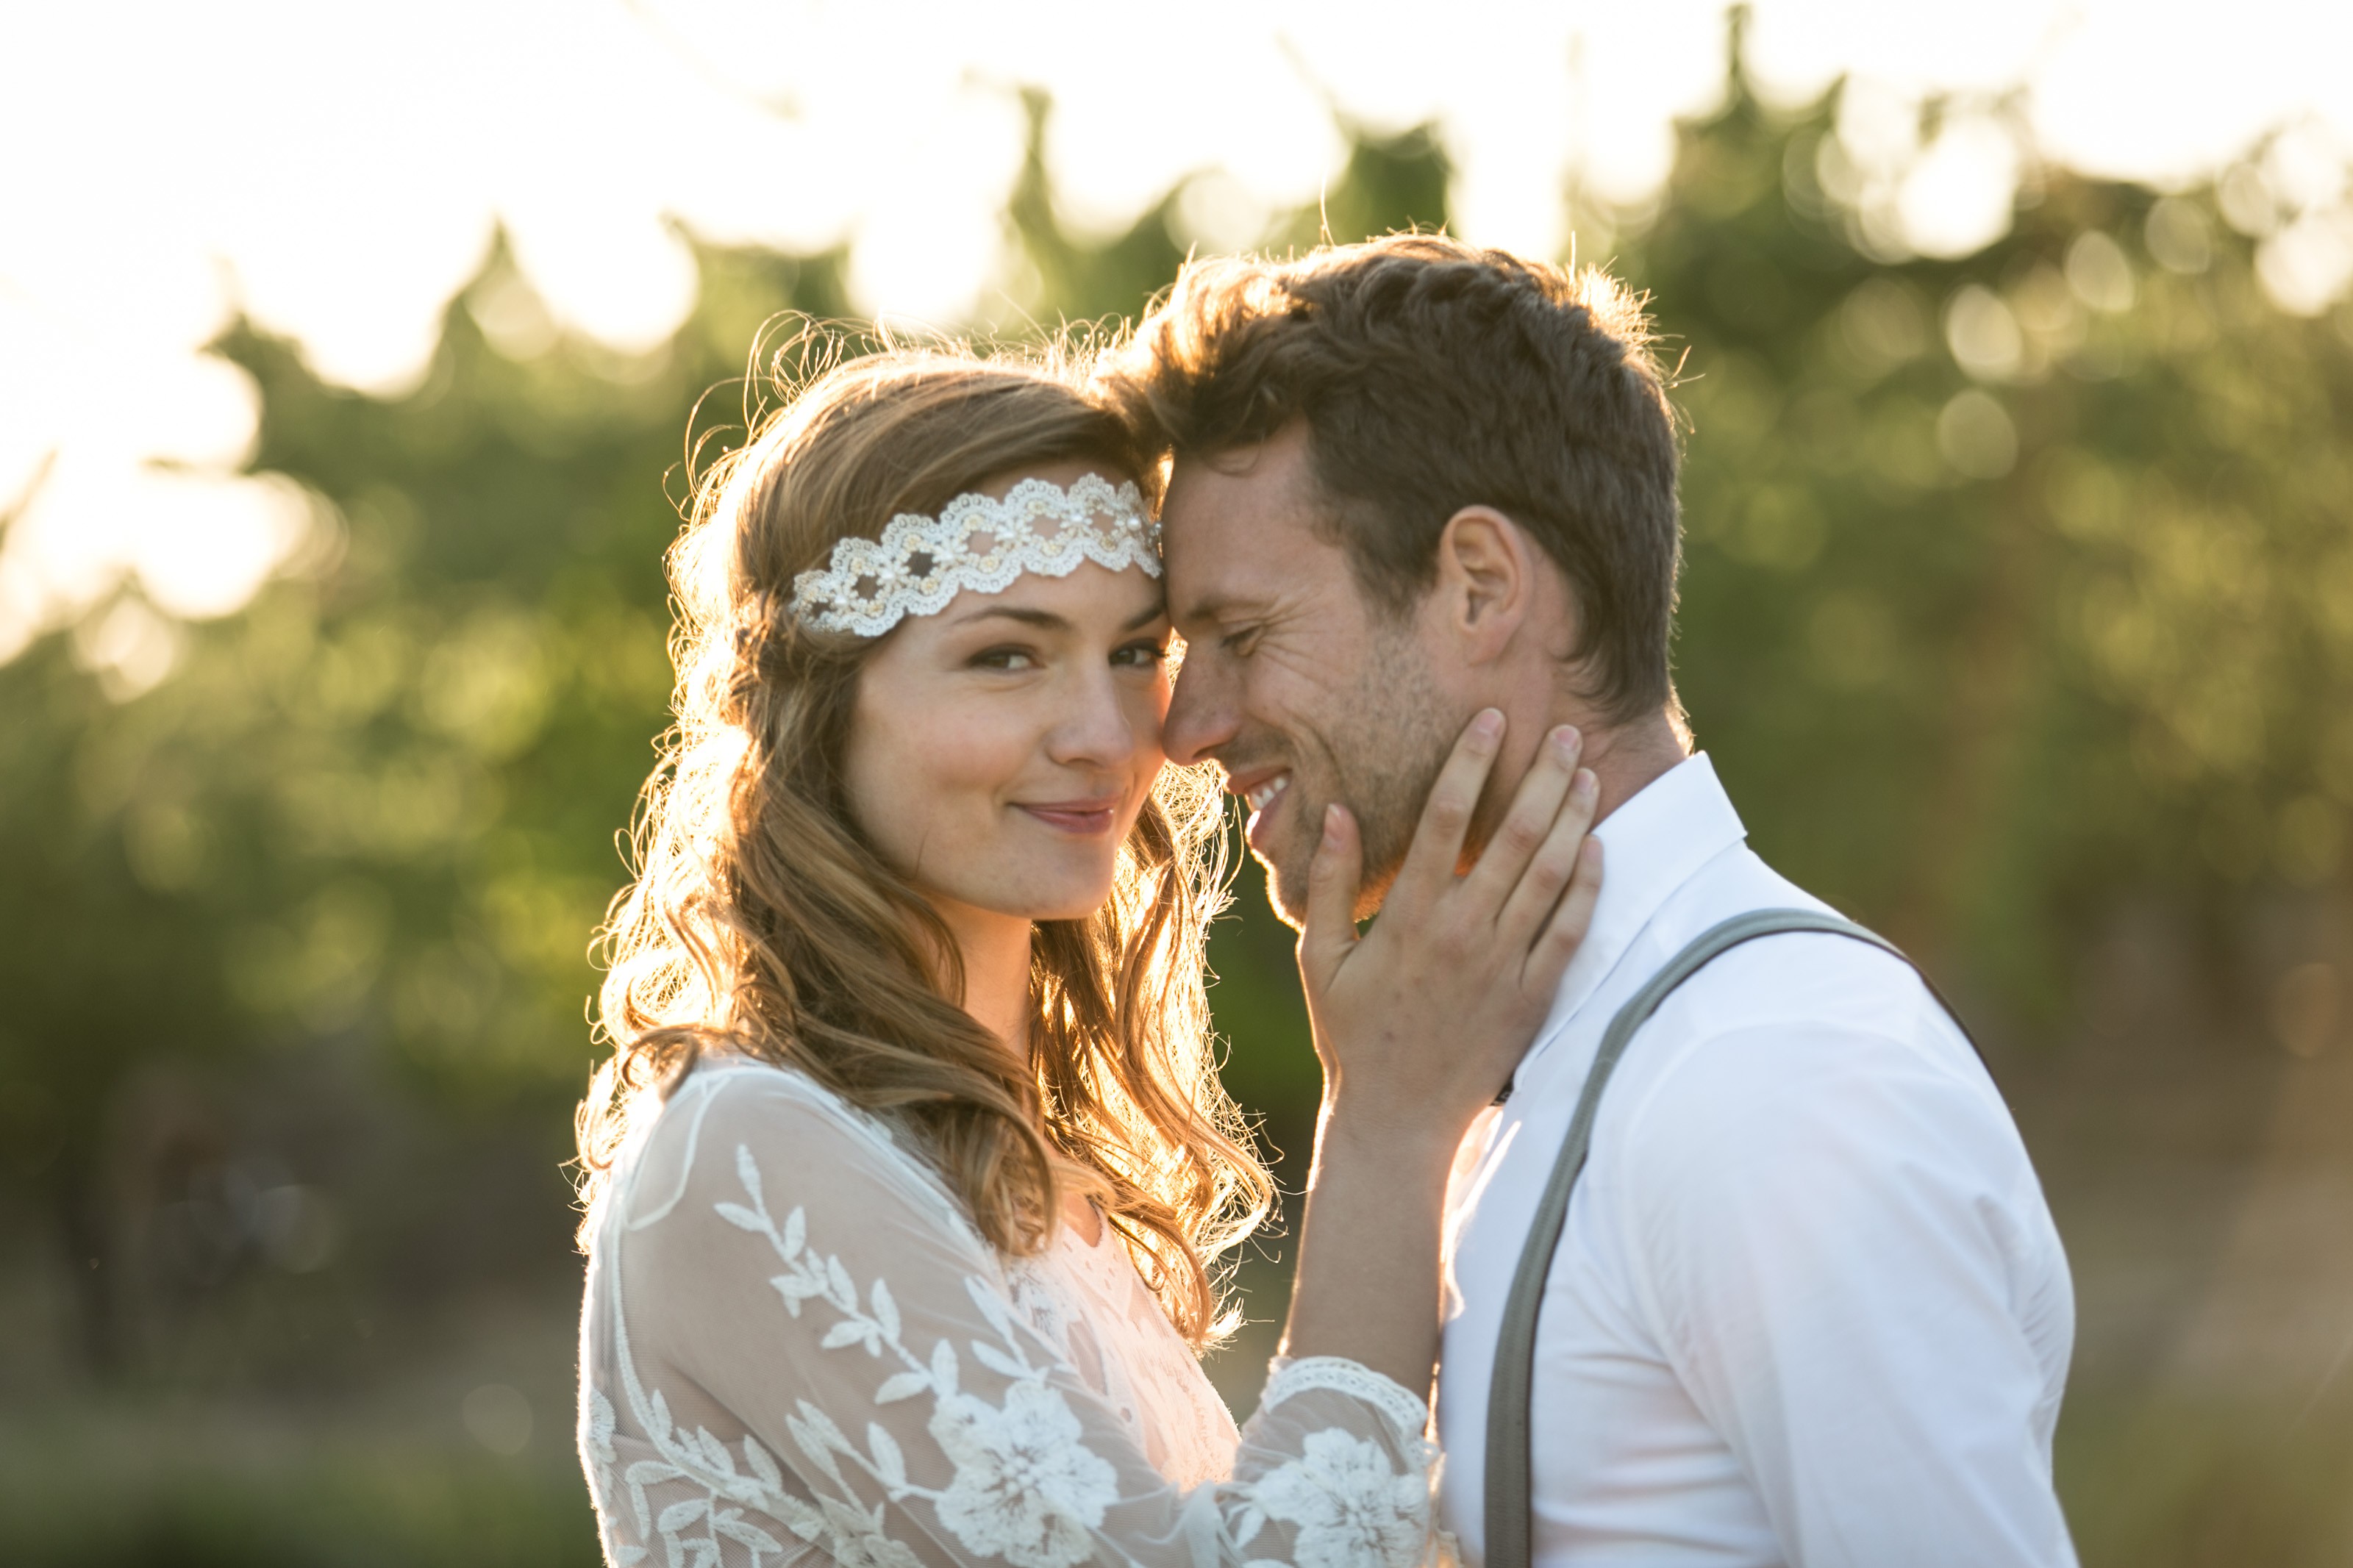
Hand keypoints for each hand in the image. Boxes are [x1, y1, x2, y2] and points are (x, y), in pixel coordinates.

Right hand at [1297, 709, 1602, 1161]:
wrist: (1398, 1118)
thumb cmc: (1353, 1035)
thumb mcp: (1320, 959)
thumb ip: (1332, 884)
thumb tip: (1339, 811)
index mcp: (1409, 917)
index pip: (1445, 819)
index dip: (1470, 762)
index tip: (1490, 720)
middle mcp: (1463, 933)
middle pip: (1515, 834)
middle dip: (1542, 775)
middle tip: (1564, 730)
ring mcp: (1503, 965)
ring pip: (1551, 875)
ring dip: (1573, 817)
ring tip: (1588, 773)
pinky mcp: (1532, 996)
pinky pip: (1570, 931)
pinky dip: (1589, 886)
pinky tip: (1599, 848)